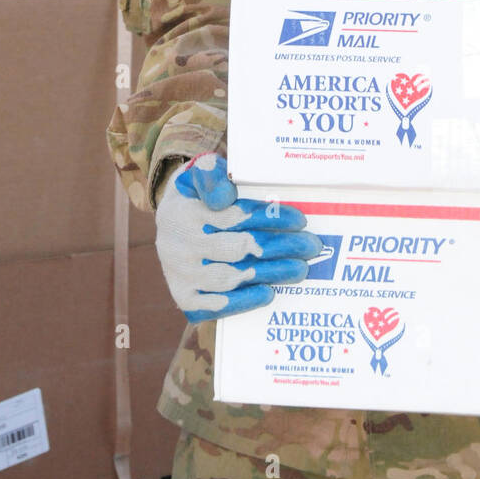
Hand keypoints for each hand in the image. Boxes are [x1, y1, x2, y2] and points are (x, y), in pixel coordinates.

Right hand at [155, 153, 321, 321]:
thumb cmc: (195, 194)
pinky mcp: (184, 296)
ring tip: (300, 269)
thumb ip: (211, 174)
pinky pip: (215, 304)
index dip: (269, 218)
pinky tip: (268, 293)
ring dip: (269, 274)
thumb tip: (226, 196)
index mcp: (183, 212)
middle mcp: (178, 245)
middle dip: (279, 247)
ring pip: (230, 277)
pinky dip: (242, 301)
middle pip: (237, 248)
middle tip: (310, 247)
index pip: (234, 217)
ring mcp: (180, 274)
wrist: (169, 222)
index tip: (300, 221)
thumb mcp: (198, 173)